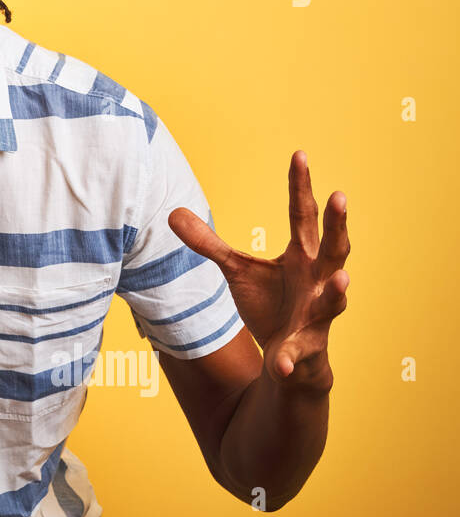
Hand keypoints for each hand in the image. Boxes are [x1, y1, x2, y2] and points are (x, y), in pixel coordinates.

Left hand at [167, 150, 349, 387]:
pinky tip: (279, 362)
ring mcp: (318, 314)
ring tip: (343, 279)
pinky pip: (299, 352)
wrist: (288, 359)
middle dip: (339, 224)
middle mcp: (319, 280)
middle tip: (341, 196)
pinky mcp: (306, 348)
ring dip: (338, 290)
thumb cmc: (270, 304)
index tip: (299, 154)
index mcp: (302, 255)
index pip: (302, 214)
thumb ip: (209, 243)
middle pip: (334, 248)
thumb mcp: (236, 270)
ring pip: (334, 300)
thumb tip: (172, 213)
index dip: (301, 186)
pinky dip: (289, 356)